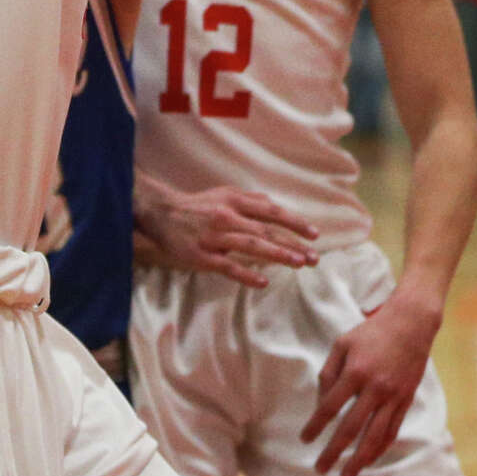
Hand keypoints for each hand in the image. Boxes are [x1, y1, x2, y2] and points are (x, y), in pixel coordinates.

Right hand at [134, 173, 317, 287]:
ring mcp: (215, 237)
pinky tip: (263, 281)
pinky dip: (246, 274)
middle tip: (313, 257)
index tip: (314, 234)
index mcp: (234, 201)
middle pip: (266, 231)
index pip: (271, 211)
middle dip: (292, 244)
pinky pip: (228, 266)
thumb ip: (249, 199)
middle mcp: (227, 217)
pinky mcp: (202, 256)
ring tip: (298, 263)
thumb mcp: (223, 194)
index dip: (294, 222)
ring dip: (277, 255)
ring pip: (251, 246)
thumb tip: (273, 204)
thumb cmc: (197, 206)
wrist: (162, 215)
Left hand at [299, 296, 435, 475]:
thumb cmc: (371, 332)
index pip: (330, 406)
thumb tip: (322, 402)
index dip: (316, 425)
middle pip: (351, 428)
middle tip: (320, 469)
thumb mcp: (342, 344)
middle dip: (334, 452)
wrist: (411, 324)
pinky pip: (392, 431)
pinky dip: (380, 448)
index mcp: (355, 372)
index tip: (305, 440)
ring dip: (359, 459)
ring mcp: (393, 396)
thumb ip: (329, 373)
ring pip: (375, 436)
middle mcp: (375, 388)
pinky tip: (369, 459)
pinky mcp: (406, 400)